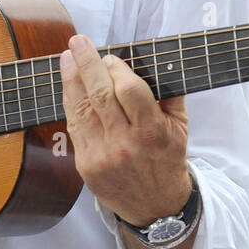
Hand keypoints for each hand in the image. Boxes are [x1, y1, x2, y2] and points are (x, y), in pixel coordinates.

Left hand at [59, 34, 192, 225]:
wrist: (156, 207)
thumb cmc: (168, 160)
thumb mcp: (181, 127)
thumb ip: (170, 93)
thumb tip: (153, 59)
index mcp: (152, 132)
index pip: (129, 91)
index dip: (116, 69)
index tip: (111, 57)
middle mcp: (125, 144)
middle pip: (100, 95)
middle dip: (87, 63)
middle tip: (78, 41)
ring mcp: (102, 156)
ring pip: (81, 109)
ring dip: (71, 79)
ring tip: (67, 57)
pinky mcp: (85, 165)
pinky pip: (74, 127)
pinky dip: (69, 103)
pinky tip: (68, 85)